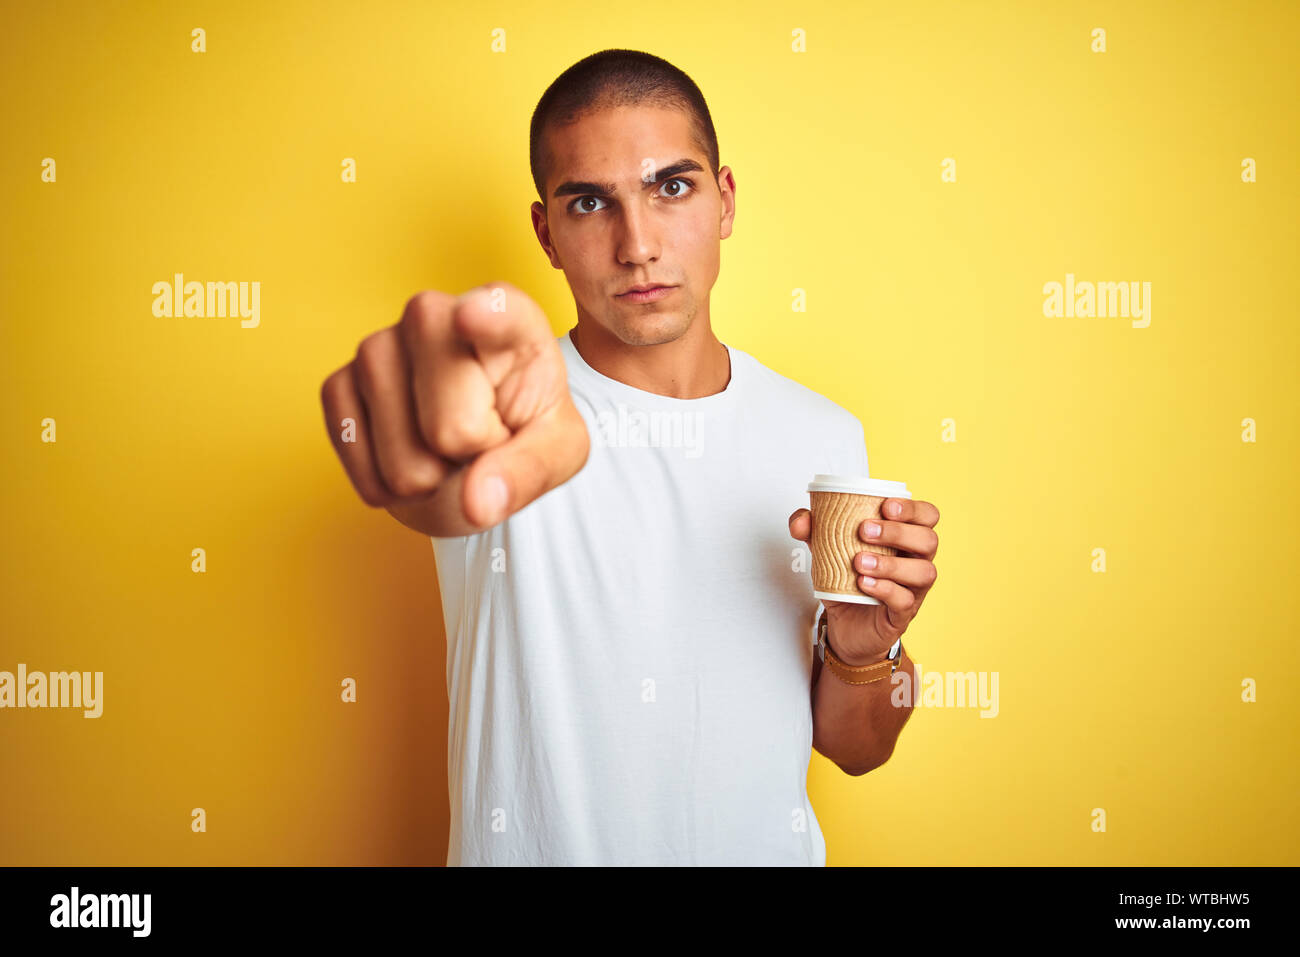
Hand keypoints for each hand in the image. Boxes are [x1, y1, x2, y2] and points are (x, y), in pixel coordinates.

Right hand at [320, 282, 589, 533]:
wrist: (467, 444)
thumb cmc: (522, 430)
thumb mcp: (558, 451)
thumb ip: (529, 471)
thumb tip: (478, 502)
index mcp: (510, 320)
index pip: (497, 312)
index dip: (483, 318)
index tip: (470, 318)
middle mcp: (433, 315)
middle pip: (450, 430)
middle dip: (468, 461)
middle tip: (480, 438)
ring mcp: (378, 346)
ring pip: (402, 462)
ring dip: (427, 479)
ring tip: (445, 445)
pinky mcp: (337, 382)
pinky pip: (359, 467)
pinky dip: (386, 485)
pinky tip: (406, 452)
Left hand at [788, 497, 939, 664]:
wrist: (844, 626)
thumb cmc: (847, 582)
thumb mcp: (828, 552)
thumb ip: (814, 531)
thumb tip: (800, 521)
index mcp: (906, 540)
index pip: (927, 516)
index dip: (913, 508)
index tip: (886, 506)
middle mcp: (916, 562)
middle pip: (928, 540)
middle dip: (898, 532)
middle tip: (864, 531)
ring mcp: (913, 590)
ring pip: (923, 572)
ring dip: (891, 563)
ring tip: (859, 561)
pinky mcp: (902, 615)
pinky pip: (905, 601)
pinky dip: (885, 589)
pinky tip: (863, 584)